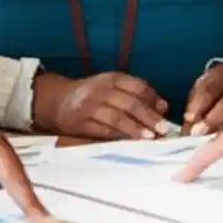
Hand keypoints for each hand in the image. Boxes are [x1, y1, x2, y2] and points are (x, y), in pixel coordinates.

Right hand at [32, 72, 168, 139]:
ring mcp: (90, 107)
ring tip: (149, 137)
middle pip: (129, 103)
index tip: (164, 110)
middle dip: (148, 116)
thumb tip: (163, 106)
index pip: (137, 86)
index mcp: (112, 79)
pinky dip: (118, 137)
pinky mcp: (81, 123)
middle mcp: (101, 90)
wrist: (58, 100)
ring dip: (134, 129)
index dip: (152, 98)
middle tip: (162, 128)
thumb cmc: (93, 94)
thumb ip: (137, 94)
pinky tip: (130, 143)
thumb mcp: (114, 87)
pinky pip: (102, 131)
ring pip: (116, 118)